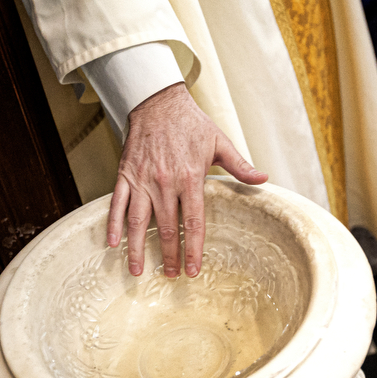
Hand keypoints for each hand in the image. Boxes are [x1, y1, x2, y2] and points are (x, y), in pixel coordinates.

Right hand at [107, 83, 266, 277]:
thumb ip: (240, 166)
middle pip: (166, 228)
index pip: (193, 222)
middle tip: (171, 275)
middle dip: (168, 255)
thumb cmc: (192, 123)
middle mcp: (164, 182)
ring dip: (137, 248)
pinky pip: (117, 203)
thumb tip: (264, 179)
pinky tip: (112, 243)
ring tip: (136, 271)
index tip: (193, 269)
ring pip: (138, 221)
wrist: (158, 102)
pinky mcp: (125, 175)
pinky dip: (113, 224)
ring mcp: (142, 180)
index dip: (193, 248)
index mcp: (190, 178)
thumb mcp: (220, 142)